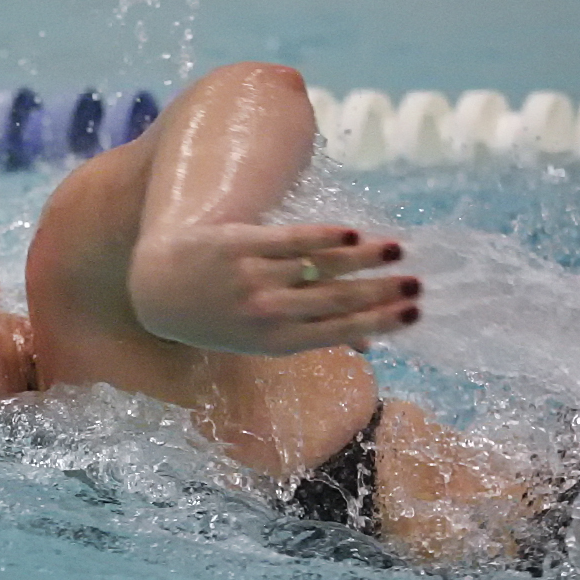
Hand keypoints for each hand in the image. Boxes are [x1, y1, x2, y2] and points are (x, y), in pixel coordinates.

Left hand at [127, 223, 419, 355]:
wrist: (160, 289)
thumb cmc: (221, 315)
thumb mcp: (261, 337)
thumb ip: (313, 335)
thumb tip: (370, 346)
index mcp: (276, 341)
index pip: (338, 331)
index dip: (379, 323)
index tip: (414, 312)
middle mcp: (264, 312)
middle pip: (334, 301)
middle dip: (380, 293)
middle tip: (418, 284)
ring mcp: (250, 277)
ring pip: (317, 267)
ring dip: (362, 259)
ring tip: (397, 251)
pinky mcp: (236, 243)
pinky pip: (287, 239)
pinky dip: (322, 236)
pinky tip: (353, 232)